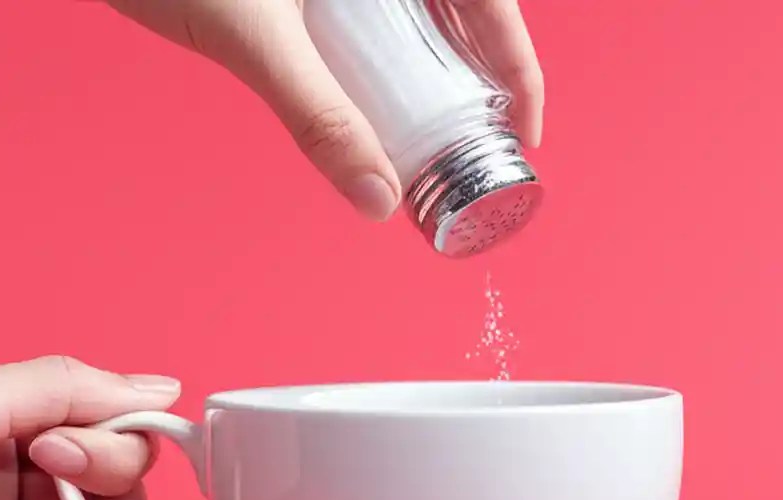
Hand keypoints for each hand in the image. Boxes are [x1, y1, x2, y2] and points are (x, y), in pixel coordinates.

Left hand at [105, 0, 544, 221]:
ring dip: (440, 70)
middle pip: (463, 10)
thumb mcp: (253, 35)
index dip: (521, 66)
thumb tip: (376, 199)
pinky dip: (390, 59)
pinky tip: (381, 101)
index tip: (529, 130)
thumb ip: (316, 115)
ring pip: (421, 12)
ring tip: (444, 134)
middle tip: (485, 146)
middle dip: (486, 77)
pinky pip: (377, 16)